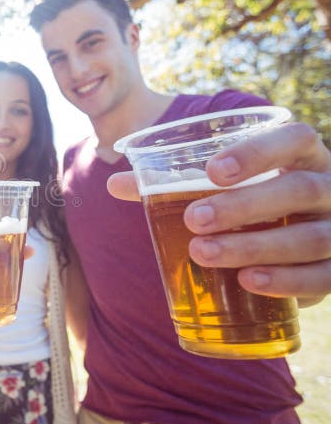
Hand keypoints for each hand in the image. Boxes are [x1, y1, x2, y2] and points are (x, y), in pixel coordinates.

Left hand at [108, 122, 330, 305]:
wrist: (295, 242)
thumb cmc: (247, 203)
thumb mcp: (219, 188)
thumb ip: (171, 184)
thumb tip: (114, 183)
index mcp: (304, 157)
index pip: (294, 140)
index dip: (258, 152)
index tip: (212, 171)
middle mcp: (330, 188)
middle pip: (298, 191)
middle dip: (244, 207)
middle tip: (194, 220)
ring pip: (310, 238)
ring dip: (256, 247)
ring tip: (204, 253)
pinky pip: (324, 277)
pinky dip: (287, 282)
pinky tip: (248, 282)